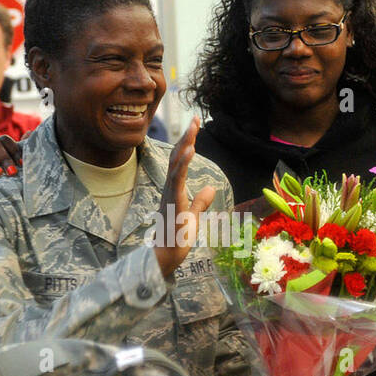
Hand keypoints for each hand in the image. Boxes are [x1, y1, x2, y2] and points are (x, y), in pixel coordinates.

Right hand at [154, 118, 215, 280]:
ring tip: (192, 129)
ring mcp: (170, 195)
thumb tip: (211, 188)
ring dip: (185, 145)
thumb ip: (200, 202)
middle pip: (177, 157)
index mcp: (174, 189)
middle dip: (186, 137)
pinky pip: (177, 180)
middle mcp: (169, 188)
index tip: (194, 125)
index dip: (187, 142)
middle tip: (194, 118)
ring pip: (177, 165)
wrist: (165, 257)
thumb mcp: (192, 216)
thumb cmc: (176, 238)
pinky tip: (190, 150)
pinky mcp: (173, 203)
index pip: (181, 161)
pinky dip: (183, 164)